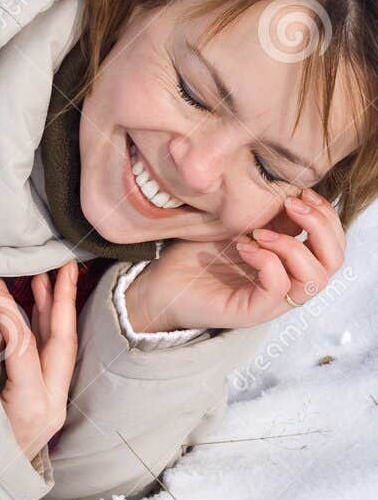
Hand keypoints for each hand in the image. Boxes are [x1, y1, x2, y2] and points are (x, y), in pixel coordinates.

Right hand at [0, 265, 78, 461]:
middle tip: (65, 265)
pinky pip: (51, 359)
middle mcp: (52, 404)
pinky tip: (40, 307)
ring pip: (60, 348)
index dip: (10, 311)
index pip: (25, 343)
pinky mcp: (48, 403)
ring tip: (50, 277)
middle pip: (63, 343)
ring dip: (55, 311)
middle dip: (64, 300)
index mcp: (32, 405)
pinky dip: (46, 330)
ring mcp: (54, 405)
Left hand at [125, 188, 346, 333]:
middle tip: (291, 204)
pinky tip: (244, 246)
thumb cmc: (201, 251)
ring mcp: (273, 300)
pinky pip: (278, 289)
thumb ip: (269, 212)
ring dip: (293, 246)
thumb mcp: (240, 222)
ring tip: (259, 232)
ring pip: (315, 279)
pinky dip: (267, 262)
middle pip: (334, 261)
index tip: (302, 192)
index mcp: (291, 260)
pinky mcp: (252, 311)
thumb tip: (293, 188)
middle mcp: (289, 281)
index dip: (327, 215)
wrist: (164, 281)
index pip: (334, 244)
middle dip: (321, 226)